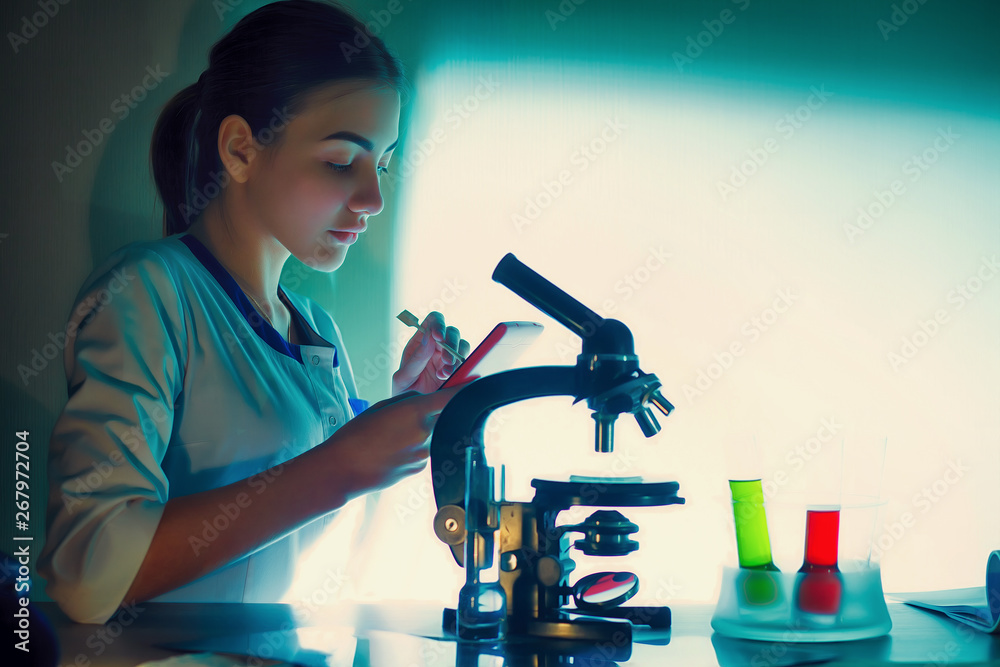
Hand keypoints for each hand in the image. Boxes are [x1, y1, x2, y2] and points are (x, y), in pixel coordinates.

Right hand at [318, 386, 461, 502]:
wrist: (343, 469)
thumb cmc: (356, 435)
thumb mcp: (382, 406)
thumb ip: (409, 400)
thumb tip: (424, 402)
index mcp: (416, 412)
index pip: (451, 397)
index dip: (465, 389)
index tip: (475, 383)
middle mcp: (426, 433)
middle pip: (442, 417)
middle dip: (433, 413)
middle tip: (407, 418)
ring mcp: (424, 454)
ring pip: (433, 435)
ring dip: (421, 432)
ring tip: (393, 436)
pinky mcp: (419, 469)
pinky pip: (424, 452)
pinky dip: (414, 447)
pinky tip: (392, 450)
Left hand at [391, 311, 470, 394]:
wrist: (412, 414)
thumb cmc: (403, 393)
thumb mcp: (404, 377)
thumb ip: (416, 358)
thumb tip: (430, 337)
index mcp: (420, 342)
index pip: (433, 321)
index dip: (438, 324)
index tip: (438, 336)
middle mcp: (436, 347)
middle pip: (451, 332)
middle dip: (451, 344)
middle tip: (446, 361)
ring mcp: (448, 358)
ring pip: (462, 346)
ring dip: (456, 357)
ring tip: (445, 373)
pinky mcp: (459, 371)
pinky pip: (467, 362)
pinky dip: (462, 368)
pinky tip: (450, 378)